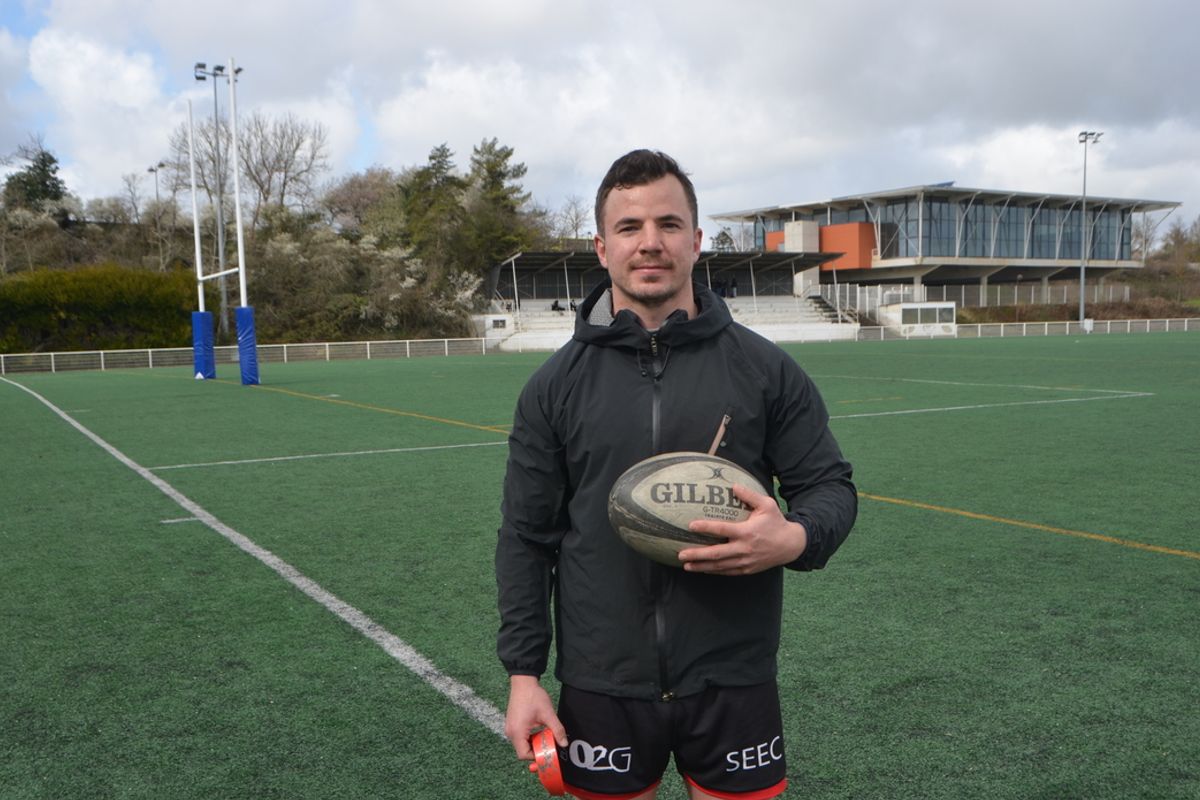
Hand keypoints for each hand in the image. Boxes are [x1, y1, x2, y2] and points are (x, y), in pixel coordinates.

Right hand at [504, 675, 567, 759]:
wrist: (523, 682)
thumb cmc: (533, 696)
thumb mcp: (548, 714)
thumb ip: (557, 730)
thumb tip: (564, 743)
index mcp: (517, 732)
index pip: (524, 755)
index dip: (536, 757)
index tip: (547, 752)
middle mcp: (511, 732)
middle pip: (523, 751)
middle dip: (536, 749)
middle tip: (549, 744)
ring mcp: (510, 728)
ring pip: (522, 744)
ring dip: (534, 742)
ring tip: (545, 735)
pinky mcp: (512, 724)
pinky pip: (521, 737)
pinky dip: (530, 737)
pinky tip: (539, 729)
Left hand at [678, 483, 806, 575]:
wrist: (791, 545)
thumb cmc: (777, 522)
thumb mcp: (767, 505)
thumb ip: (749, 495)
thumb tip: (732, 485)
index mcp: (747, 532)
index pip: (722, 530)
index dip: (706, 527)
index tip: (690, 525)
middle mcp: (744, 548)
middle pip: (716, 553)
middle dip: (697, 555)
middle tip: (681, 554)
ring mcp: (745, 561)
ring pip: (719, 566)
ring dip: (702, 566)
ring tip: (686, 566)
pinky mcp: (747, 570)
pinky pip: (727, 571)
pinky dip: (714, 571)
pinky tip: (702, 569)